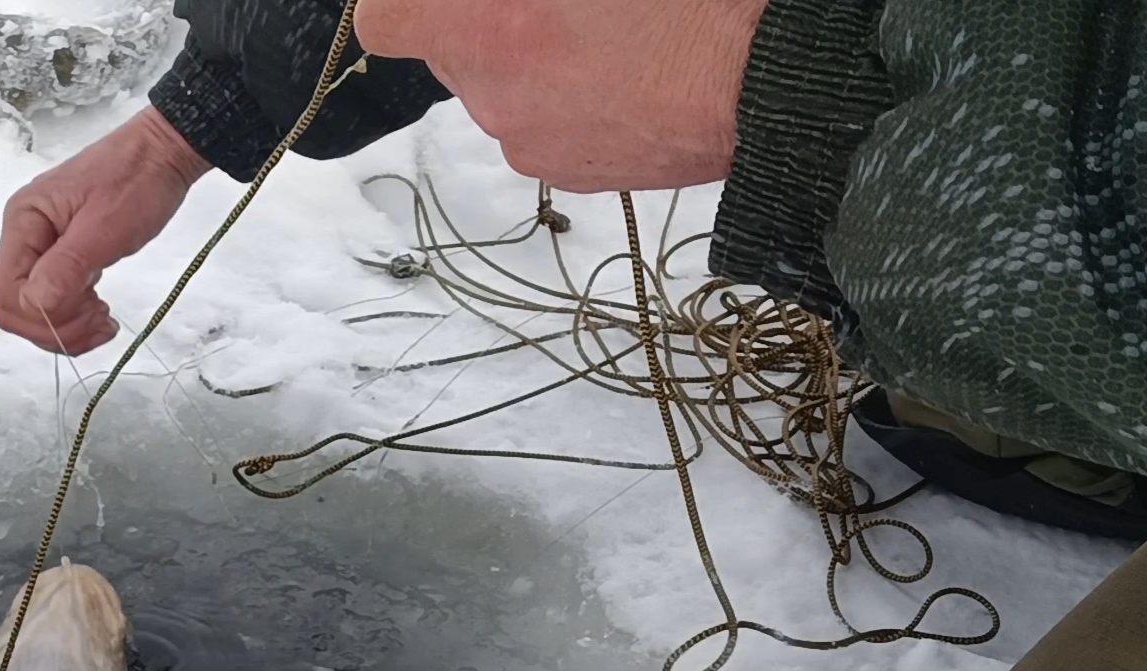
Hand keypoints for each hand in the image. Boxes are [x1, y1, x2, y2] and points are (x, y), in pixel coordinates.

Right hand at [0, 106, 211, 354]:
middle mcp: (25, 235)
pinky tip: (100, 313)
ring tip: (104, 319)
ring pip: (34, 310)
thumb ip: (67, 267)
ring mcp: (42, 247)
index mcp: (24, 221)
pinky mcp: (62, 256)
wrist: (161, 155)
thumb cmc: (136, 179)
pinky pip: (54, 300)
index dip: (42, 315)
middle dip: (56, 326)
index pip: (7, 291)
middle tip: (100, 320)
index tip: (88, 313)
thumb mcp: (104, 226)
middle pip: (15, 306)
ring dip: (67, 327)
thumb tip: (36, 305)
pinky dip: (75, 317)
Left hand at [354, 0, 767, 192]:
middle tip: (550, 3)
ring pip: (502, 91)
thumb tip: (512, 0)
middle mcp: (495, 95)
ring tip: (601, 31)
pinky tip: (621, 71)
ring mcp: (531, 140)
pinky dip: (567, 99)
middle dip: (486, 23)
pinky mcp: (571, 171)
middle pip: (453, 55)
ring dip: (531, 61)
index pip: (386, 21)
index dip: (409, 3)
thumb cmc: (687, 8)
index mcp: (487, 29)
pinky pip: (545, 125)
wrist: (765, 78)